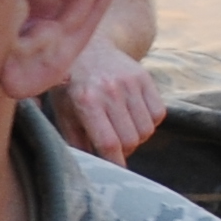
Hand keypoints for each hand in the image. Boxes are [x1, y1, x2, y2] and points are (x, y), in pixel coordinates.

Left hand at [43, 40, 167, 165]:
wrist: (89, 46)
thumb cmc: (69, 86)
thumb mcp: (62, 112)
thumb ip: (73, 140)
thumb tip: (87, 168)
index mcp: (86, 100)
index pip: (108, 142)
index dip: (114, 164)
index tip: (114, 174)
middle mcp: (111, 90)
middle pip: (131, 140)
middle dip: (124, 152)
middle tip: (112, 149)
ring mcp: (131, 82)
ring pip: (146, 130)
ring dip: (136, 138)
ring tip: (121, 131)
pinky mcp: (145, 78)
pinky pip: (159, 114)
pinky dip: (149, 123)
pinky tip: (132, 118)